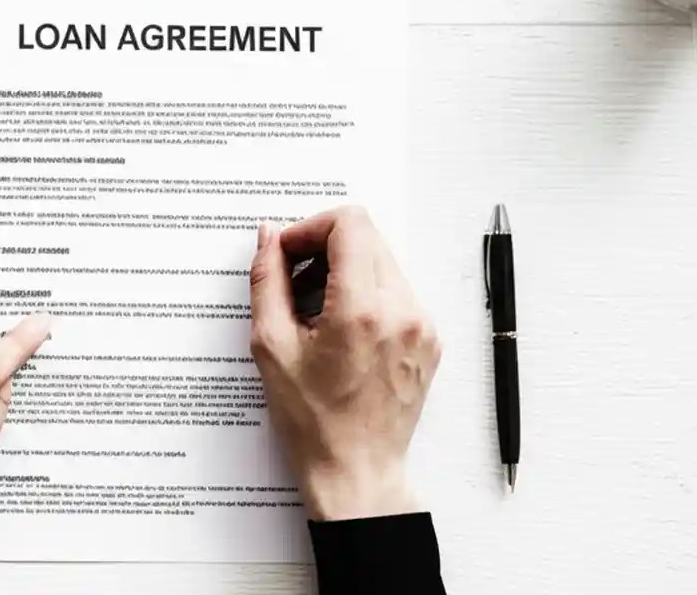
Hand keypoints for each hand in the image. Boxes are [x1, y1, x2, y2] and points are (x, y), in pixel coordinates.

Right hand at [248, 206, 440, 520]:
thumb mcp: (272, 347)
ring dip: (344, 270)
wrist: (356, 472)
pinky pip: (396, 291)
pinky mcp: (428, 338)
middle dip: (324, 248)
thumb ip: (268, 281)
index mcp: (362, 310)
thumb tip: (269, 238)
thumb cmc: (313, 423)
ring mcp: (421, 325)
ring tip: (313, 311)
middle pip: (366, 237)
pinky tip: (338, 328)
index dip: (310, 228)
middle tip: (294, 282)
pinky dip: (365, 294)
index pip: (349, 224)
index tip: (288, 253)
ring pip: (382, 261)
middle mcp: (402, 311)